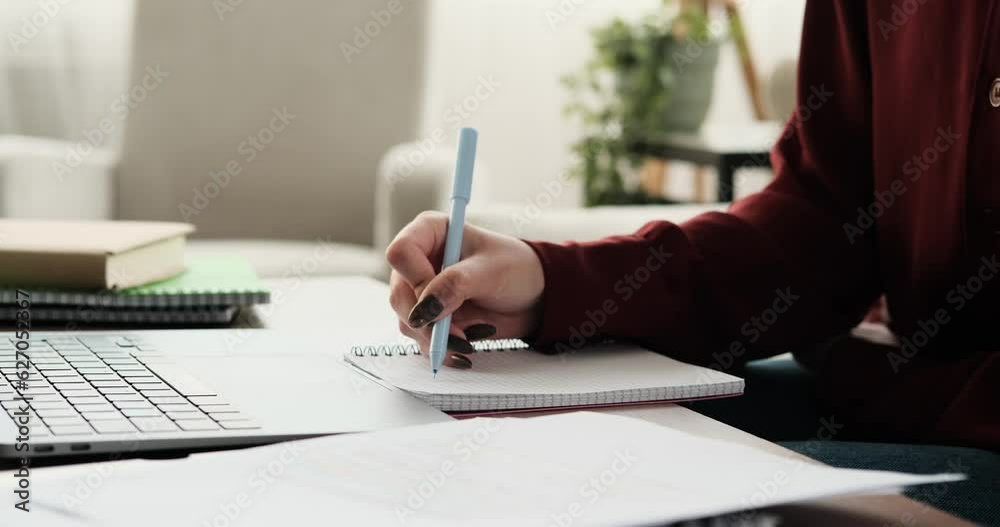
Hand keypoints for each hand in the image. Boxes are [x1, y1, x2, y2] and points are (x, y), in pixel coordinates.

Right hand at [386, 211, 544, 368]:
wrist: (534, 297)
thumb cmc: (516, 269)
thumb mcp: (490, 271)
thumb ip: (455, 285)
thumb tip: (424, 310)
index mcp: (430, 232)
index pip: (401, 253)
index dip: (417, 279)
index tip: (441, 299)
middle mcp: (420, 261)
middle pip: (399, 295)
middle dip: (428, 321)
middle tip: (458, 333)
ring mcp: (422, 292)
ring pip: (408, 322)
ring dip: (439, 338)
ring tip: (472, 336)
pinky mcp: (430, 317)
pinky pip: (421, 339)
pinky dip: (443, 348)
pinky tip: (468, 346)